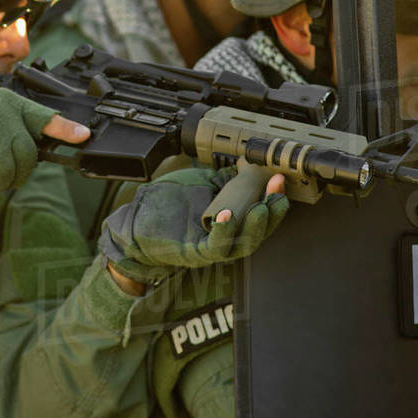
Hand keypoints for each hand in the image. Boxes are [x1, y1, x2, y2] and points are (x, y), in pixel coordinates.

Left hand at [99, 165, 288, 292]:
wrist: (137, 221)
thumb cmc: (170, 204)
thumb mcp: (204, 186)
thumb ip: (227, 181)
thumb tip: (249, 165)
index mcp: (233, 224)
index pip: (262, 216)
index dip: (275, 199)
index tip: (280, 178)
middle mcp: (226, 239)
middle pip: (259, 233)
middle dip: (273, 211)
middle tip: (277, 187)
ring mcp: (211, 248)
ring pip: (243, 244)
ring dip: (256, 225)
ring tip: (261, 206)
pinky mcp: (194, 252)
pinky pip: (215, 246)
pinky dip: (224, 231)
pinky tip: (227, 215)